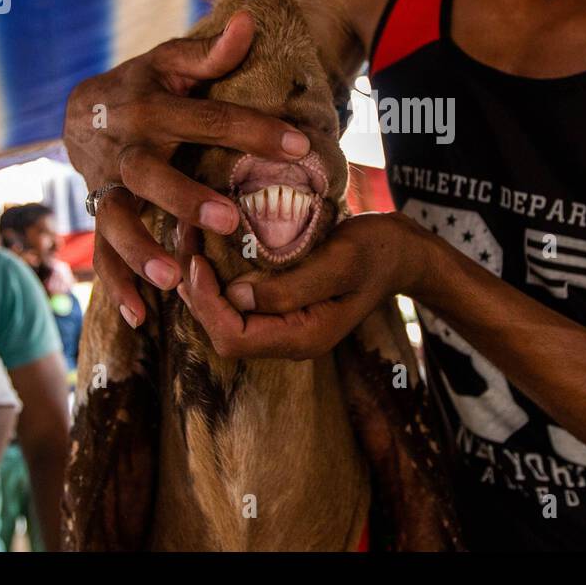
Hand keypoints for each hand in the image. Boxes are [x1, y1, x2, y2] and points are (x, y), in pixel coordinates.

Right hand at [63, 12, 311, 324]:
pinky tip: (141, 315)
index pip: (208, 118)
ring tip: (172, 277)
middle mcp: (127, 149)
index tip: (300, 145)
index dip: (254, 129)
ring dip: (141, 249)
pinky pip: (103, 253)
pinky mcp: (98, 213)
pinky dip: (117, 286)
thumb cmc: (145, 84)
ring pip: (117, 219)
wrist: (80, 109)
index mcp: (152, 107)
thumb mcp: (171, 61)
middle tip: (229, 218)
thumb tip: (247, 22)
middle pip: (150, 174)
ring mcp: (107, 186)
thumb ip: (210, 54)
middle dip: (185, 197)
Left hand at [180, 212, 428, 359]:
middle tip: (184, 243)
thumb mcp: (339, 261)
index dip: (207, 303)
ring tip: (187, 243)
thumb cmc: (377, 251)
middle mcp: (289, 341)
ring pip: (223, 320)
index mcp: (304, 338)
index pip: (234, 337)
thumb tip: (235, 298)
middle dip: (196, 292)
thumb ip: (291, 287)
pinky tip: (205, 253)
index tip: (198, 260)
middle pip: (221, 333)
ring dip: (200, 286)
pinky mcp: (281, 309)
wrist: (402, 251)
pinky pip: (235, 306)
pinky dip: (215, 281)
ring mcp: (285, 327)